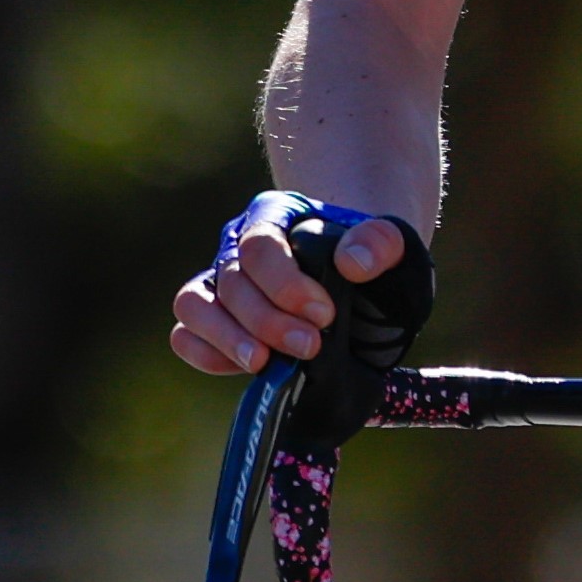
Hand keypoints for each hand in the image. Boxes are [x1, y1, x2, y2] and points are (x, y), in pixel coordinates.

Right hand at [172, 192, 432, 451]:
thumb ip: (382, 243)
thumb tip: (352, 263)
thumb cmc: (376, 263)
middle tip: (311, 346)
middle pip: (231, 280)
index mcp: (275, 215)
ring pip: (194, 304)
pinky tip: (244, 366)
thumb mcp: (395, 248)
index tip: (324, 315)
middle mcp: (238, 245)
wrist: (369, 289)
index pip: (260, 245)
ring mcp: (221, 284)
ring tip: (263, 363)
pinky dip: (204, 353)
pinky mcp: (216, 322)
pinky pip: (186, 334)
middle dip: (268, 320)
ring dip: (226, 337)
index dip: (285, 284)